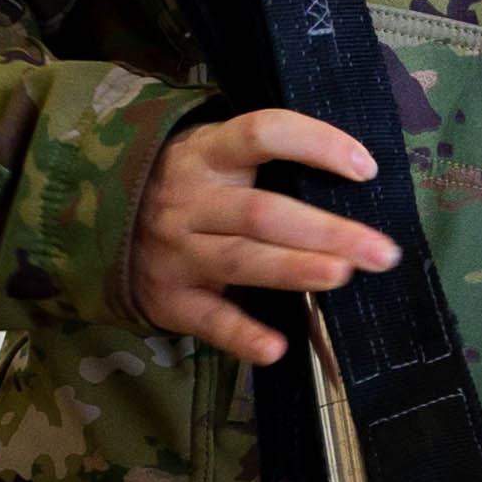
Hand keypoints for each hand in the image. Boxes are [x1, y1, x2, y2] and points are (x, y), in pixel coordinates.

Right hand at [128, 104, 399, 362]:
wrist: (99, 221)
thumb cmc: (191, 188)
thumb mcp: (215, 158)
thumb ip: (267, 166)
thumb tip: (357, 187)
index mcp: (207, 154)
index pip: (262, 133)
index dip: (316, 144)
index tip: (366, 169)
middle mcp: (190, 201)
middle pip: (263, 212)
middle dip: (326, 231)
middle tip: (382, 251)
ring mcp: (177, 252)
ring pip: (241, 259)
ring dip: (294, 269)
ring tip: (343, 276)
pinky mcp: (168, 299)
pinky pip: (209, 319)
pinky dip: (242, 335)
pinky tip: (278, 348)